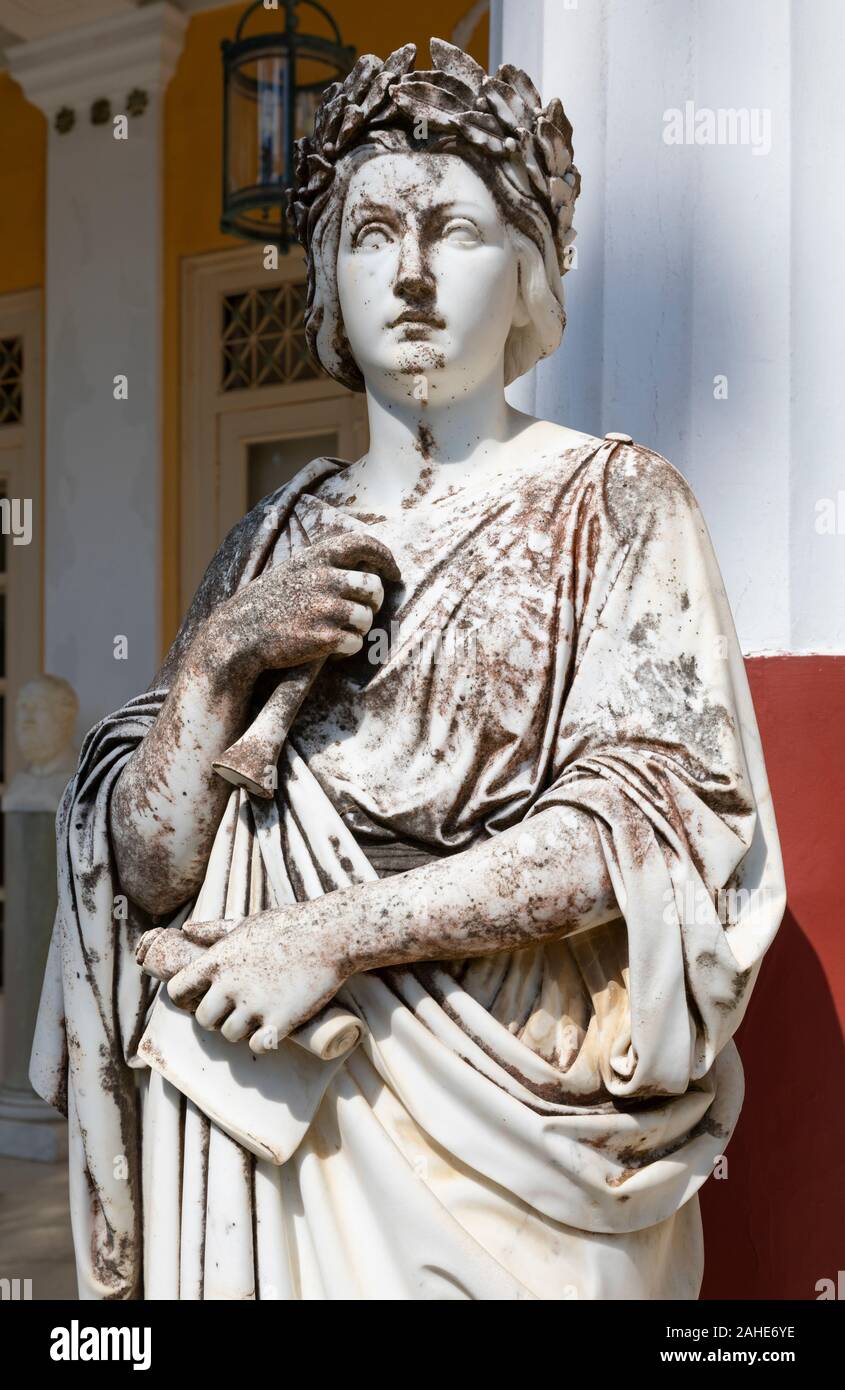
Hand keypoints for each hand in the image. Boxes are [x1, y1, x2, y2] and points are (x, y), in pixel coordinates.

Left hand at [139, 905, 348, 1054]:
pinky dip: (263, 1041)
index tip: (200, 999)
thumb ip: (213, 930)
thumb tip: (186, 928)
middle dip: (216, 1019)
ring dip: (241, 1030)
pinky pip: (257, 1045)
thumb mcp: (246, 923)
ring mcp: (254, 1005)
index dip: (186, 998)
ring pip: (229, 1035)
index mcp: (217, 960)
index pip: (177, 990)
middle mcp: (230, 985)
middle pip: (203, 1019)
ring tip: (256, 1018)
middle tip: (233, 1012)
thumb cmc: (288, 925)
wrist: (330, 934)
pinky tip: (272, 1030)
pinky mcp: (279, 1021)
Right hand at [200, 532, 400, 679]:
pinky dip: (347, 649)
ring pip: (367, 618)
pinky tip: (330, 649)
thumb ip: (323, 564)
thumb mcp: (292, 570)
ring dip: (359, 629)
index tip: (393, 572)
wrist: (237, 635)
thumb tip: (363, 563)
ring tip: (339, 632)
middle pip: (374, 586)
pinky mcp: (323, 638)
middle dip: (374, 602)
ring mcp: (324, 609)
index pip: (363, 543)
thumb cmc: (266, 603)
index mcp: (315, 558)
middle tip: (362, 611)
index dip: (384, 557)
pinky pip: (356, 642)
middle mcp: (323, 579)